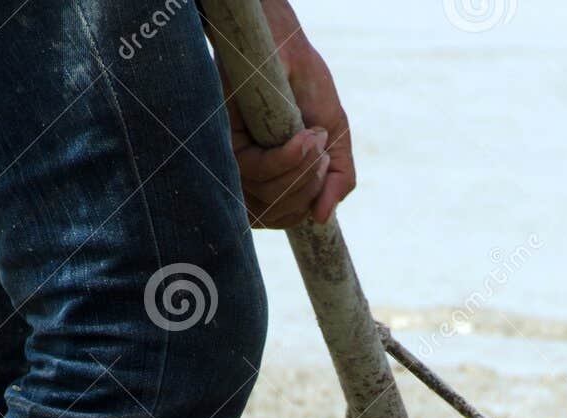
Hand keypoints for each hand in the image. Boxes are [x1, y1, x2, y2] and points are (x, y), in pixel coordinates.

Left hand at [216, 0, 355, 228]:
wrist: (289, 48)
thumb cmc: (310, 88)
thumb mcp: (335, 136)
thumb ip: (338, 179)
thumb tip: (321, 219)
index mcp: (276, 179)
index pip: (286, 218)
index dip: (308, 206)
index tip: (325, 168)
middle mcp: (253, 174)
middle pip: (280, 214)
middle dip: (309, 187)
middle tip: (321, 150)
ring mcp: (238, 161)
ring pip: (269, 197)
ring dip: (302, 171)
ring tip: (315, 135)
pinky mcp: (228, 143)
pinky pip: (257, 171)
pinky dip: (286, 159)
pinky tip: (304, 138)